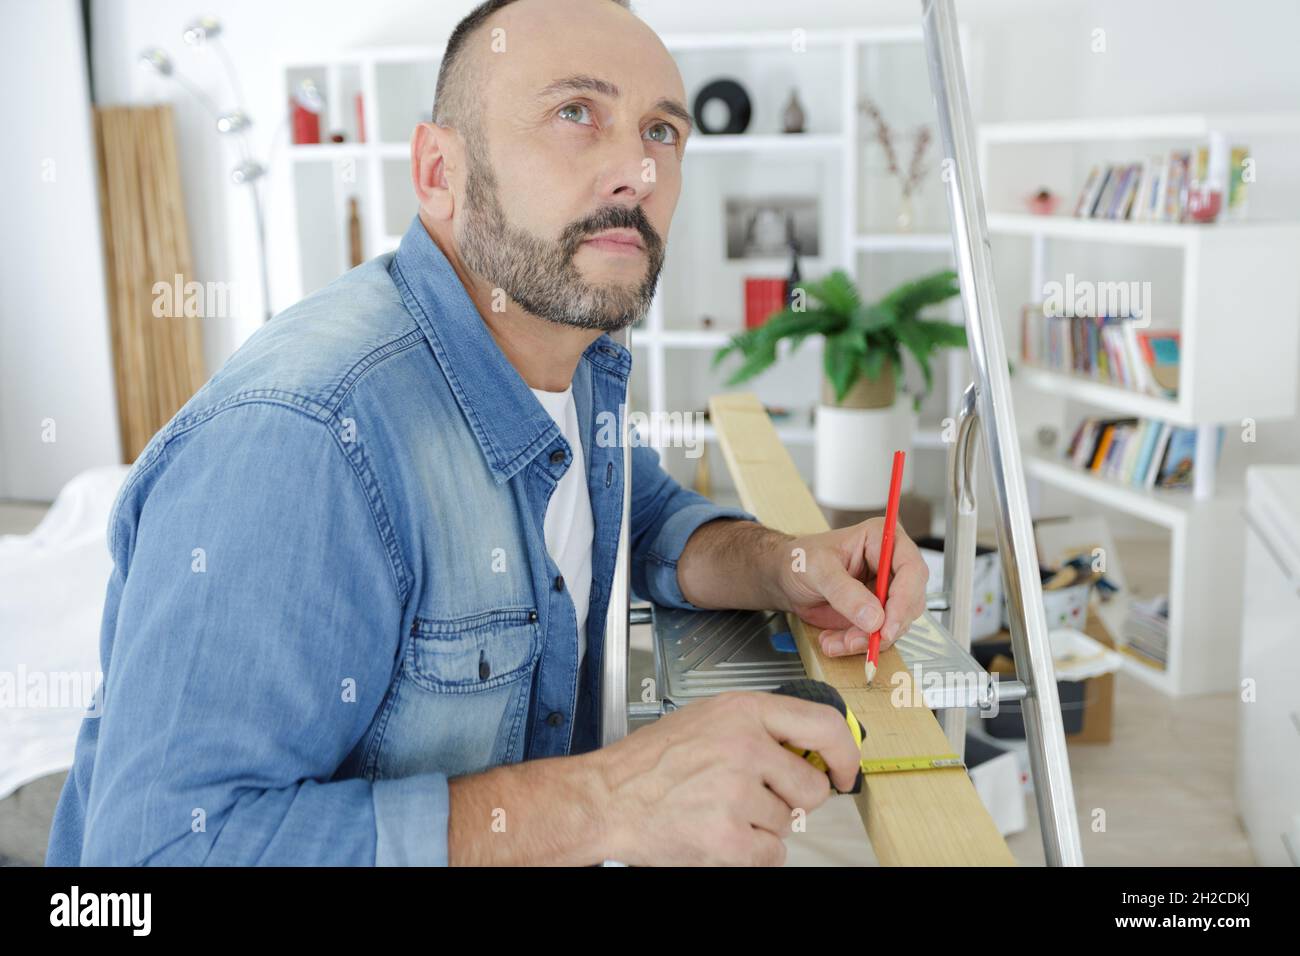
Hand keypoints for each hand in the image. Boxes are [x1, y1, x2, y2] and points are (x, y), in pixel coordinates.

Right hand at [594, 691, 861, 865]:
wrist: (605, 799)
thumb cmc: (650, 763)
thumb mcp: (707, 719)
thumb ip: (756, 728)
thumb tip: (809, 749)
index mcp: (741, 712)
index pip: (823, 725)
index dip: (845, 754)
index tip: (845, 771)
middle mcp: (743, 747)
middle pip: (811, 786)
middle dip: (792, 800)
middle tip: (755, 799)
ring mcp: (736, 793)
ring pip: (787, 823)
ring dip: (761, 825)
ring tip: (718, 810)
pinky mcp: (729, 837)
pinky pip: (771, 854)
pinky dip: (750, 853)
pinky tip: (717, 833)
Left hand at [775, 518, 928, 657]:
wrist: (785, 577)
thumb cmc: (801, 559)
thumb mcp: (817, 569)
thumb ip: (844, 591)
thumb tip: (873, 617)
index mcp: (882, 538)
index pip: (910, 569)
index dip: (904, 600)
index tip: (887, 626)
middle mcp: (891, 564)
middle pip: (910, 601)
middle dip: (885, 627)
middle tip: (859, 641)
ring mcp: (886, 591)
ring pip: (895, 624)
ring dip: (867, 640)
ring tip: (835, 642)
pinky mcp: (877, 613)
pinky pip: (878, 636)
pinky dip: (858, 644)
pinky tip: (833, 642)